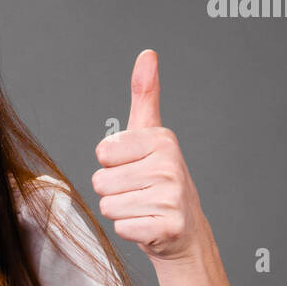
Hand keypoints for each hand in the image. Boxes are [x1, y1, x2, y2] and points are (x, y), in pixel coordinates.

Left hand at [92, 49, 208, 264]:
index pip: (102, 153)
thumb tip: (148, 54)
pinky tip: (150, 225)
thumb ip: (145, 95)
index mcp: (162, 139)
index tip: (135, 167)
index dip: (112, 165)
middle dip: (114, 191)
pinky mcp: (167, 227)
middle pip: (101, 182)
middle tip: (139, 192)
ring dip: (121, 211)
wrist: (185, 230)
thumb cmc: (159, 180)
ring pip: (108, 206)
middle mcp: (170, 165)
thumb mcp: (150, 135)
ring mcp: (171, 197)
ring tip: (144, 207)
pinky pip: (120, 228)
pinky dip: (130, 231)